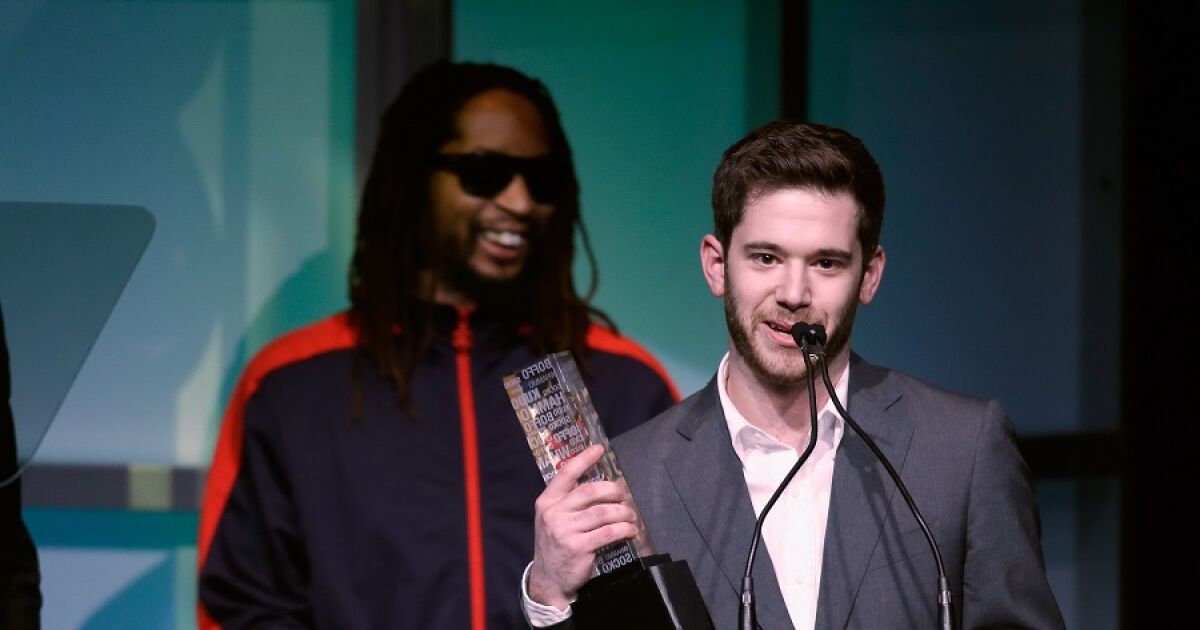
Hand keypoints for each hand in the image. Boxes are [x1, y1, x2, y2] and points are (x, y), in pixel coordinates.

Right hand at [527, 444, 638, 609]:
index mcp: (546, 502)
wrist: (548, 580)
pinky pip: (608, 532)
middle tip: (623, 495)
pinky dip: (623, 530)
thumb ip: (568, 502)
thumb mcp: (552, 519)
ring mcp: (565, 531)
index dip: (583, 459)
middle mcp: (554, 514)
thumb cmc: (555, 545)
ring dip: (622, 512)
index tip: (598, 449)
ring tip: (630, 516)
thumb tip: (600, 486)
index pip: (565, 474)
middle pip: (589, 491)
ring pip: (602, 512)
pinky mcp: (578, 547)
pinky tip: (630, 530)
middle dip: (612, 490)